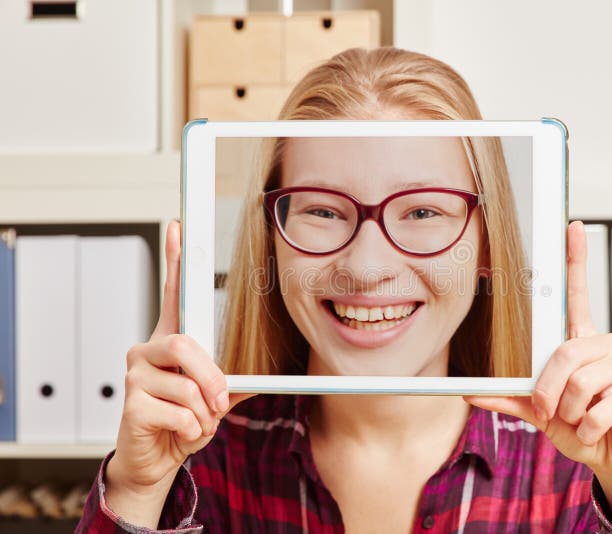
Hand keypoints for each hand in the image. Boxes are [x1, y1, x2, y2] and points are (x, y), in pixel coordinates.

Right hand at [105, 221, 252, 524]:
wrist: (156, 458)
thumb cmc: (181, 421)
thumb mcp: (214, 398)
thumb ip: (232, 382)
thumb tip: (262, 377)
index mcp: (170, 341)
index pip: (173, 292)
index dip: (175, 259)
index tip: (179, 225)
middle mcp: (148, 349)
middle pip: (186, 343)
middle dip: (212, 377)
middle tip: (219, 401)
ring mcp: (135, 373)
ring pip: (188, 385)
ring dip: (204, 413)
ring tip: (194, 422)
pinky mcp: (130, 402)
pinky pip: (179, 412)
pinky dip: (192, 430)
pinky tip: (178, 433)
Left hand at [466, 221, 611, 529]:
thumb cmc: (581, 426)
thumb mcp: (539, 412)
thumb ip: (510, 399)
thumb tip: (470, 395)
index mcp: (581, 343)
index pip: (578, 294)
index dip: (575, 259)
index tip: (571, 227)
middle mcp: (606, 346)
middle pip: (564, 353)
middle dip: (547, 390)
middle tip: (548, 410)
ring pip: (579, 382)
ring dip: (568, 412)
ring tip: (578, 419)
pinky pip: (598, 407)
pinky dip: (587, 427)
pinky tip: (596, 429)